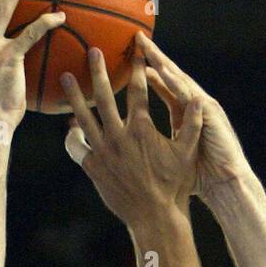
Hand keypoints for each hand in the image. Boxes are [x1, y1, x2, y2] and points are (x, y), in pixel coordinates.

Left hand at [61, 49, 201, 227]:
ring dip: (73, 96)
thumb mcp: (185, 154)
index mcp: (142, 128)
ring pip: (83, 117)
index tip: (134, 50)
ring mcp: (103, 151)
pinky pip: (76, 147)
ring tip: (65, 77)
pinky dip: (72, 135)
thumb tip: (200, 101)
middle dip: (98, 71)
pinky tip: (69, 126)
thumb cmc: (173, 185)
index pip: (138, 90)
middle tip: (92, 52)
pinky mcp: (93, 167)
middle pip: (103, 96)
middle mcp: (119, 136)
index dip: (137, 68)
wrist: (153, 216)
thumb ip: (191, 126)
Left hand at [134, 34, 250, 204]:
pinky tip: (164, 71)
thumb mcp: (180, 153)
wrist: (226, 185)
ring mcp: (202, 109)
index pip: (163, 87)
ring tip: (147, 47)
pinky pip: (188, 96)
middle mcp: (192, 107)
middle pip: (169, 76)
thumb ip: (168, 135)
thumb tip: (144, 135)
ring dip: (162, 63)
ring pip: (179, 81)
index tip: (132, 59)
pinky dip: (176, 83)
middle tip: (137, 38)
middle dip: (154, 56)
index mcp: (184, 114)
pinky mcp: (210, 116)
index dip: (148, 72)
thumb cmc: (204, 174)